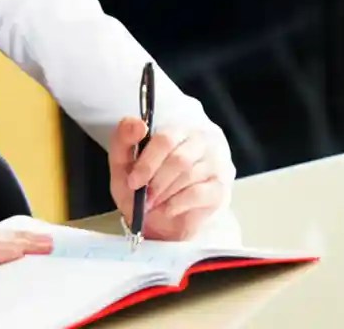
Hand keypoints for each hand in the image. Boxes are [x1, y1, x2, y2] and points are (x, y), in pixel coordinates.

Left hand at [109, 117, 225, 240]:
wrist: (157, 220)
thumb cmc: (142, 185)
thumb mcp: (123, 162)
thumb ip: (124, 139)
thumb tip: (136, 123)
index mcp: (178, 129)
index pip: (165, 139)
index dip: (147, 162)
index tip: (133, 181)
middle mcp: (202, 141)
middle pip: (179, 159)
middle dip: (156, 182)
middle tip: (144, 198)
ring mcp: (216, 164)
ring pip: (189, 176)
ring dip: (165, 194)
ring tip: (154, 203)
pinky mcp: (220, 188)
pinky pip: (199, 194)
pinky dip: (178, 204)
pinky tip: (168, 209)